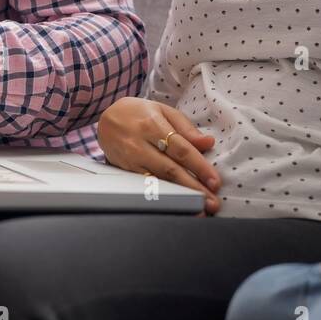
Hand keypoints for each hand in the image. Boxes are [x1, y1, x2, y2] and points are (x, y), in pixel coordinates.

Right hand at [97, 97, 220, 214]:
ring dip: (180, 196)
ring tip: (198, 208)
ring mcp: (131, 160)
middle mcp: (140, 144)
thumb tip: (208, 143)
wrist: (106, 118)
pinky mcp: (126, 171)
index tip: (214, 181)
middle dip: (193, 188)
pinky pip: (147, 185)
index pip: (181, 149)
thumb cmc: (139, 113)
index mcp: (153, 125)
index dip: (199, 167)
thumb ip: (186, 128)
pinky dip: (163, 196)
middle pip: (170, 170)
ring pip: (158, 181)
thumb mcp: (163, 111)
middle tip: (211, 202)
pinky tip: (176, 204)